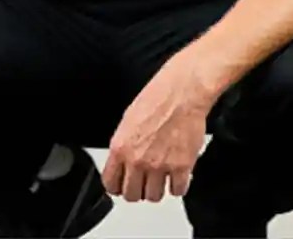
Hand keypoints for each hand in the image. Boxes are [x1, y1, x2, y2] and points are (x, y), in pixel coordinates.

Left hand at [102, 58, 213, 202]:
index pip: (110, 183)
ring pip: (154, 196)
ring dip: (156, 190)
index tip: (120, 187)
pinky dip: (177, 187)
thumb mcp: (126, 122)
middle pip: (132, 194)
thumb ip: (122, 147)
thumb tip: (121, 162)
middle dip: (136, 192)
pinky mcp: (182, 167)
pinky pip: (177, 191)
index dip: (115, 188)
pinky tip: (176, 177)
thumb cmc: (155, 101)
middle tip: (141, 184)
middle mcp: (138, 160)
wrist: (180, 95)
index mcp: (120, 148)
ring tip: (159, 180)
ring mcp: (160, 165)